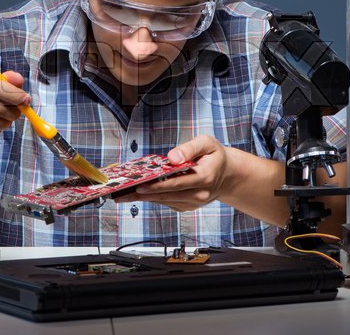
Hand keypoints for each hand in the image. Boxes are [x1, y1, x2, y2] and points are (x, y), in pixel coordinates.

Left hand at [115, 135, 231, 211]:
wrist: (227, 174)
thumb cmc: (214, 156)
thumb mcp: (207, 143)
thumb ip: (189, 148)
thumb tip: (172, 158)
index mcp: (204, 178)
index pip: (177, 183)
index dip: (157, 186)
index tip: (140, 186)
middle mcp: (199, 194)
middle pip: (166, 195)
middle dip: (142, 195)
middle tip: (122, 194)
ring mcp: (193, 203)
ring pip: (164, 201)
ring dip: (143, 198)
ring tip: (123, 195)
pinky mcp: (187, 206)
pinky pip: (166, 202)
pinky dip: (152, 197)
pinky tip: (137, 194)